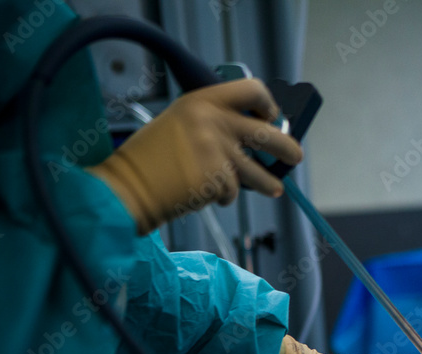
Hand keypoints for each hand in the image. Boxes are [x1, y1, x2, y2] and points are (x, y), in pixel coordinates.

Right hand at [86, 79, 303, 234]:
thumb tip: (250, 134)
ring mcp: (218, 152)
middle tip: (294, 156)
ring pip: (259, 172)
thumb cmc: (149, 157)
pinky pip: (234, 190)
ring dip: (268, 184)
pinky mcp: (218, 180)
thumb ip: (213, 121)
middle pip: (270, 134)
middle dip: (289, 148)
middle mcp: (214, 122)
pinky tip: (207, 193)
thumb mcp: (180, 122)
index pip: (252, 90)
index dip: (268, 103)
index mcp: (203, 100)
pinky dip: (224, 195)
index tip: (273, 115)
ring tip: (274, 188)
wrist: (127, 185)